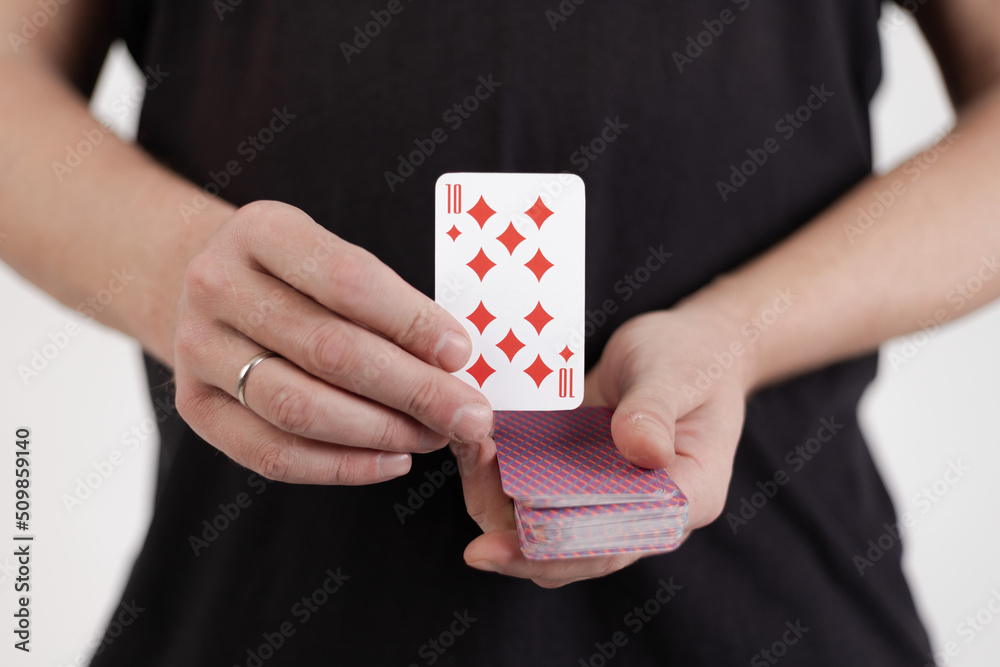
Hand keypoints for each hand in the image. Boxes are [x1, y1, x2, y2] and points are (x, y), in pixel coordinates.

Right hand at [172, 201, 492, 484]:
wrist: (215, 289)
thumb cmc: (297, 275)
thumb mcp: (332, 255)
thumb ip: (385, 299)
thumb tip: (455, 362)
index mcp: (262, 230)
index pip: (348, 280)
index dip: (411, 322)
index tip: (460, 354)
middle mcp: (217, 285)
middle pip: (329, 350)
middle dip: (413, 390)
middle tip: (468, 415)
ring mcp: (197, 347)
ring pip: (299, 407)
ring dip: (381, 431)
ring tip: (433, 437)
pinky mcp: (194, 405)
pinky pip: (271, 453)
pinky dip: (340, 466)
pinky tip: (390, 461)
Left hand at [453, 306, 749, 586]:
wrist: (689, 341)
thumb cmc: (694, 356)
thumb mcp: (677, 372)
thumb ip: (655, 411)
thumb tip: (641, 451)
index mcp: (684, 499)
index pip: (617, 545)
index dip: (556, 553)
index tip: (497, 547)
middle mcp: (643, 512)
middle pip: (571, 552)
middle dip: (513, 535)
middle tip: (471, 488)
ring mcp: (607, 497)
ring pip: (544, 529)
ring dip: (500, 503)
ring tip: (472, 455)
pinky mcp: (579, 476)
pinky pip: (535, 493)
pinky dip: (501, 477)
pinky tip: (478, 444)